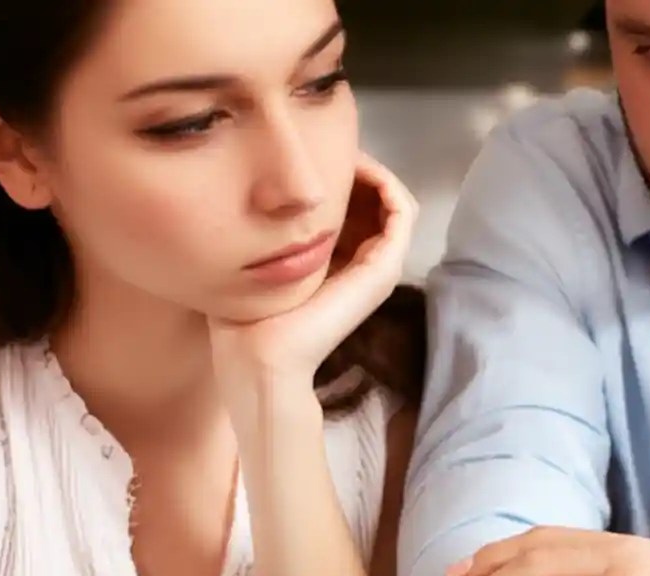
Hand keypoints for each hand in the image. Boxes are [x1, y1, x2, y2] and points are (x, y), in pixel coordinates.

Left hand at [207, 154, 416, 396]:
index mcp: (345, 262)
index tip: (311, 152)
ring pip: (393, 198)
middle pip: (378, 198)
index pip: (361, 205)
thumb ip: (270, 229)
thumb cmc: (249, 314)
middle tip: (324, 144)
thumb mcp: (261, 257)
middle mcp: (369, 263)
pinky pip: (400, 208)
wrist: (258, 356)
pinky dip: (383, 180)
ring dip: (370, 169)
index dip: (342, 173)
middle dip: (355, 167)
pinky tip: (350, 165)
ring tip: (338, 151)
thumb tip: (252, 189)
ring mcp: (382, 266)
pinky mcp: (384, 267)